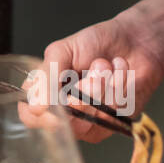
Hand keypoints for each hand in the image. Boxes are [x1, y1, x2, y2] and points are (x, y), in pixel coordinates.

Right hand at [20, 11, 163, 141]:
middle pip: (64, 122)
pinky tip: (119, 74)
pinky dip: (119, 88)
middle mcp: (65, 111)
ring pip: (91, 117)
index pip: (31, 116)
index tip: (58, 99)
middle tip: (91, 69)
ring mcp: (90, 120)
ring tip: (106, 66)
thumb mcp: (62, 51)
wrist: (133, 40)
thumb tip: (37, 105)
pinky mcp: (114, 123)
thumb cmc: (95, 42)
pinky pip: (113, 115)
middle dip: (82, 92)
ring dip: (103, 84)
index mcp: (45, 92)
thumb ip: (47, 76)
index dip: (41, 113)